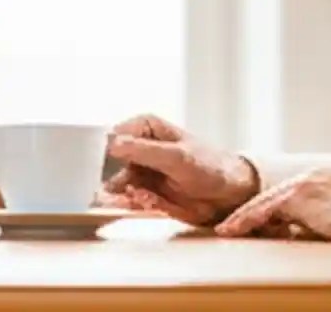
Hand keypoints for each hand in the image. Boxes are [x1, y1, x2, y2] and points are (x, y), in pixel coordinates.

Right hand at [100, 114, 259, 225]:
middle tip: (108, 194)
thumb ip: (143, 150)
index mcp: (144, 127)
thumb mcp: (176, 157)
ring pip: (116, 186)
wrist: (230, 194)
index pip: (111, 137)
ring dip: (121, 196)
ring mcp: (141, 171)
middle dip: (110, 180)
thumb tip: (112, 144)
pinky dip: (135, 204)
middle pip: (108, 164)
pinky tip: (150, 203)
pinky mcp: (145, 192)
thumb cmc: (210, 166)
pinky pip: (129, 200)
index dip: (102, 153)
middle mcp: (138, 147)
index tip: (100, 168)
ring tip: (136, 198)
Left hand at [214, 170, 330, 242]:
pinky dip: (246, 220)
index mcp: (320, 183)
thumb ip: (313, 225)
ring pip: (263, 202)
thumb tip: (293, 238)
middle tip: (227, 227)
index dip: (263, 213)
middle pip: (270, 197)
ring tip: (225, 231)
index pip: (284, 198)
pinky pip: (265, 209)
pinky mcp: (299, 195)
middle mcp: (310, 178)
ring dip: (242, 218)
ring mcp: (304, 183)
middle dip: (247, 214)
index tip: (247, 225)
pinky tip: (233, 230)